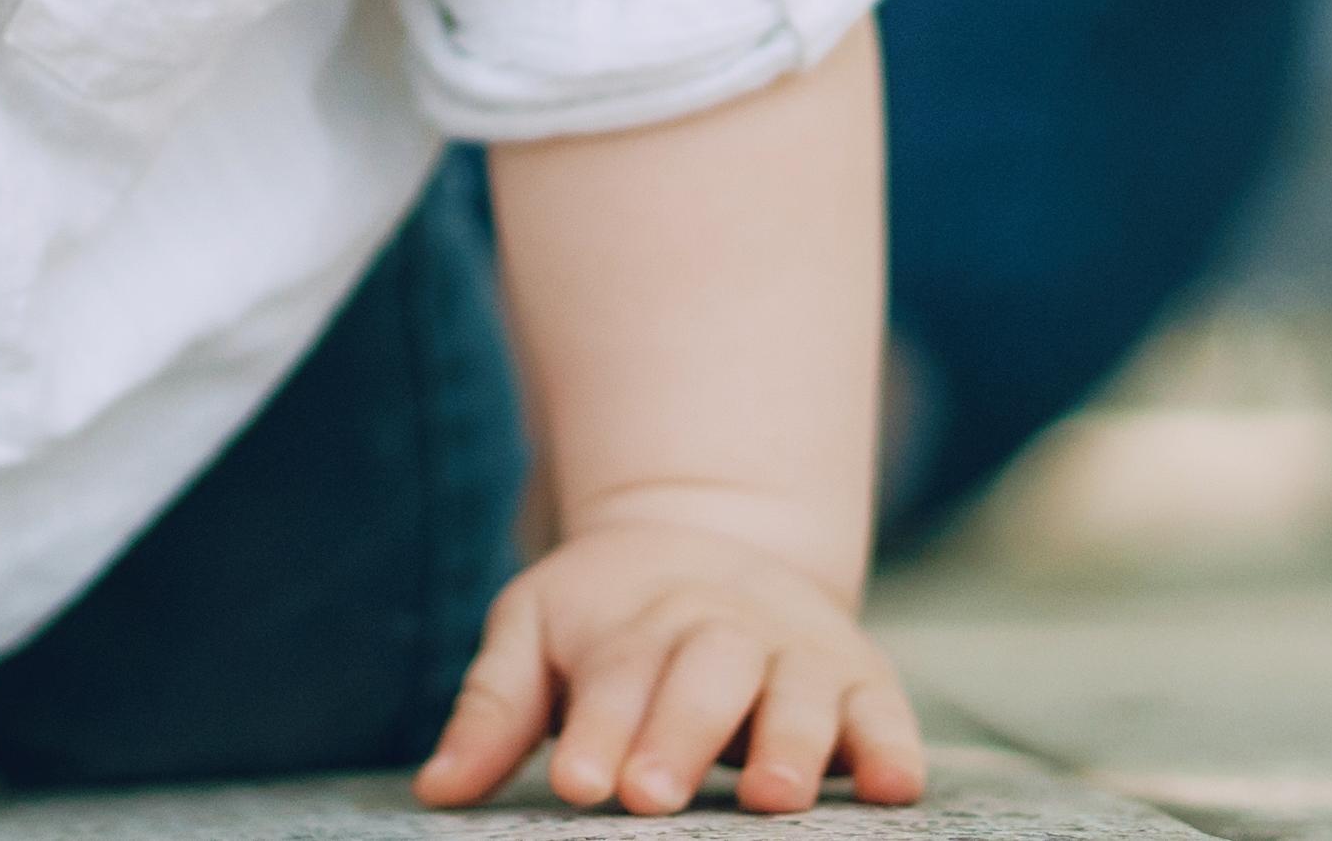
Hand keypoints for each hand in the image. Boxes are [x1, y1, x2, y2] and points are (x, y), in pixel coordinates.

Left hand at [413, 519, 931, 816]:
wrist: (705, 534)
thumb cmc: (605, 612)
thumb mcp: (534, 632)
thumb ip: (494, 711)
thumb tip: (437, 788)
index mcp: (636, 622)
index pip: (616, 673)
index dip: (599, 729)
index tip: (578, 781)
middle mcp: (722, 630)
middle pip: (707, 675)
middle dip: (682, 735)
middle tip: (651, 795)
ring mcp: (796, 652)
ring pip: (799, 691)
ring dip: (791, 742)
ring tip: (773, 797)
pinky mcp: (861, 676)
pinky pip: (885, 709)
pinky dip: (894, 745)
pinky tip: (893, 786)